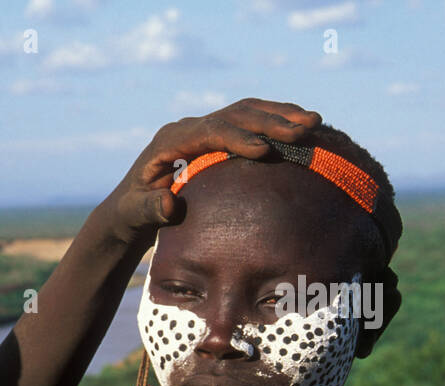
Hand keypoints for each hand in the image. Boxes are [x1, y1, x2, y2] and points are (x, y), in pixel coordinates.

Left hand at [106, 98, 321, 244]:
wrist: (130, 208)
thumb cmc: (131, 213)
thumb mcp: (134, 214)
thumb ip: (148, 209)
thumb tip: (169, 204)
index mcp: (170, 141)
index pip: (209, 131)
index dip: (237, 138)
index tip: (265, 150)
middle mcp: (189, 127)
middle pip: (234, 115)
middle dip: (270, 121)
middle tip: (305, 130)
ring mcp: (204, 129)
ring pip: (247, 112)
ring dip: (281, 115)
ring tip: (314, 122)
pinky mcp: (216, 137)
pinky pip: (250, 122)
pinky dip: (277, 122)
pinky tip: (303, 128)